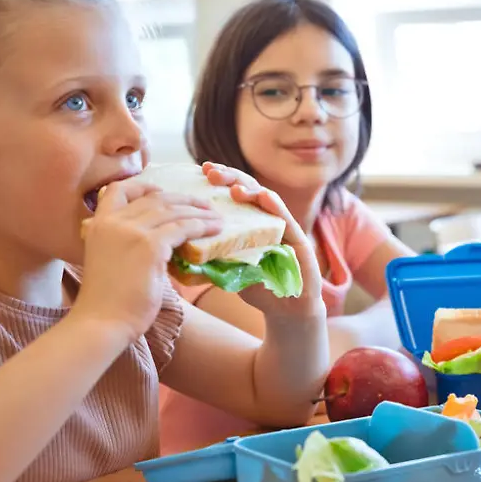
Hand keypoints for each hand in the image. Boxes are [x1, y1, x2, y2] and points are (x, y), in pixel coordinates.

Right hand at [74, 180, 221, 338]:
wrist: (101, 323)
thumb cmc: (106, 303)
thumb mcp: (109, 261)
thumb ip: (127, 246)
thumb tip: (160, 243)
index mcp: (98, 224)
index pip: (118, 189)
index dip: (142, 186)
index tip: (160, 191)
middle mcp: (113, 222)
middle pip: (153, 198)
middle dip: (181, 199)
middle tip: (201, 204)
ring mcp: (132, 231)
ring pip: (171, 210)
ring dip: (197, 211)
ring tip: (215, 216)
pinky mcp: (150, 246)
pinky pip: (182, 228)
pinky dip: (201, 226)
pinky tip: (214, 229)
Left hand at [201, 162, 325, 317]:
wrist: (287, 310)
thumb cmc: (258, 287)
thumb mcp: (228, 271)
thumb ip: (212, 258)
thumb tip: (180, 250)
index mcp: (248, 222)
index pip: (232, 194)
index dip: (219, 181)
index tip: (201, 171)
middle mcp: (266, 218)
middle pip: (247, 189)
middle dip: (229, 178)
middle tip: (211, 172)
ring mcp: (284, 227)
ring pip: (267, 199)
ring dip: (250, 190)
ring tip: (234, 188)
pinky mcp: (299, 240)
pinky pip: (286, 219)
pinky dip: (275, 206)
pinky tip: (264, 197)